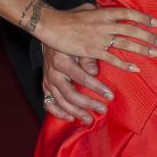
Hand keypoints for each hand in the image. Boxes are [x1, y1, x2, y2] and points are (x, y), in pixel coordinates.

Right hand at [36, 3, 156, 74]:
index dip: (144, 18)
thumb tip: (96, 7)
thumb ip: (92, 10)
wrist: (51, 25)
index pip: (128, 14)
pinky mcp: (91, 50)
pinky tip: (136, 68)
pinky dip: (125, 64)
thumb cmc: (66, 18)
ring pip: (126, 43)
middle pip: (132, 29)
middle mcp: (104, 24)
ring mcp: (99, 37)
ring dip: (143, 49)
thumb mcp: (82, 10)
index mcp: (102, 13)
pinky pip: (112, 58)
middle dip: (150, 36)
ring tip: (156, 53)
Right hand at [41, 7, 114, 123]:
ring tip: (89, 120)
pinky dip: (58, 112)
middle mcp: (52, 74)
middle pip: (69, 94)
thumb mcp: (80, 44)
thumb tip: (94, 72)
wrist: (51, 36)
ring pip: (60, 101)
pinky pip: (48, 103)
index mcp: (61, 62)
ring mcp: (47, 82)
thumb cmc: (70, 41)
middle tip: (103, 110)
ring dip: (75, 112)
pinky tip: (70, 118)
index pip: (81, 78)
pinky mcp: (45, 87)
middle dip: (87, 104)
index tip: (110, 95)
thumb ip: (87, 57)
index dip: (97, 88)